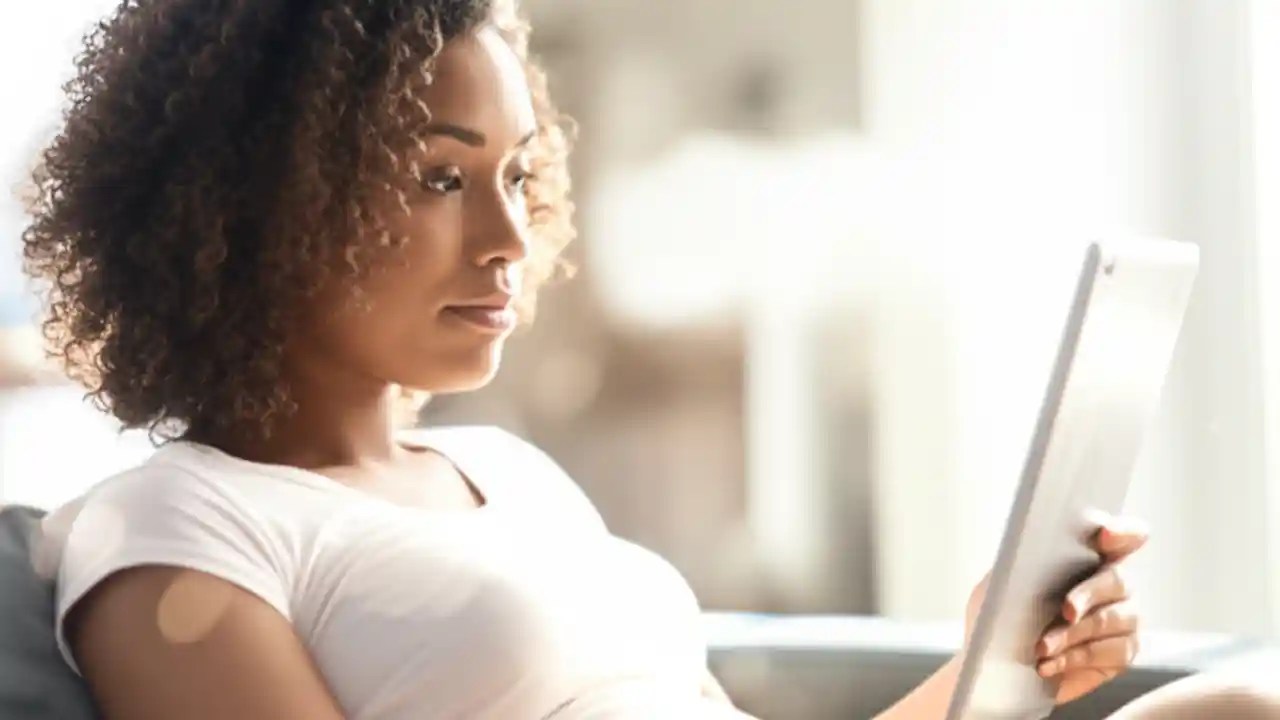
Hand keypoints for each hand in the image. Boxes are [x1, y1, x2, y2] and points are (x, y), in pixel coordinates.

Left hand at [964, 514, 1147, 704]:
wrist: (997, 660)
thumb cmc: (1002, 612)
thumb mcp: (1001, 583)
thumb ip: (1017, 565)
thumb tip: (1025, 557)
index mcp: (1090, 554)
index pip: (1124, 535)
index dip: (1122, 531)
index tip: (1104, 534)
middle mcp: (1116, 583)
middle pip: (1119, 580)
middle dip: (1089, 594)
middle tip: (1066, 610)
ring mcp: (1126, 618)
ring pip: (1111, 621)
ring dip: (1072, 635)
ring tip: (1041, 648)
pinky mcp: (1123, 652)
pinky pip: (1107, 654)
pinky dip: (1073, 659)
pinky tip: (1048, 664)